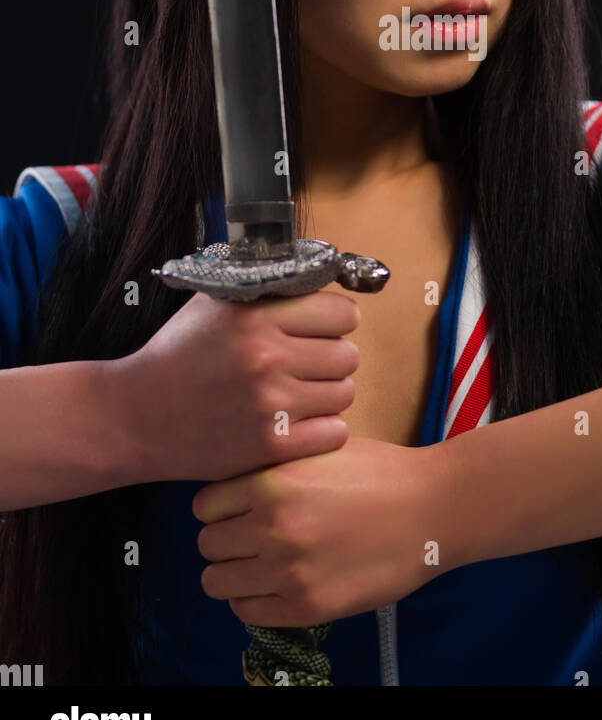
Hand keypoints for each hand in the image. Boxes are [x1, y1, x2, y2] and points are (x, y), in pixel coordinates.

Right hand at [106, 289, 359, 482]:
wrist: (135, 417)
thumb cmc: (177, 354)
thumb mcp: (213, 303)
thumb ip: (265, 287)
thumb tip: (318, 273)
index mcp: (256, 316)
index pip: (342, 312)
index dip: (332, 319)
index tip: (317, 328)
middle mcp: (267, 357)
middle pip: (348, 354)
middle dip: (331, 357)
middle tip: (306, 364)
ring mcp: (271, 405)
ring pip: (344, 393)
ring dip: (326, 393)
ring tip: (297, 393)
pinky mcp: (271, 446)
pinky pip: (335, 432)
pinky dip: (321, 429)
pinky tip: (295, 422)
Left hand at [191, 436, 457, 625]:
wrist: (430, 508)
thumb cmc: (378, 472)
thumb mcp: (318, 449)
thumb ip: (271, 464)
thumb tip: (229, 482)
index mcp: (270, 482)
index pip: (204, 505)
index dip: (220, 505)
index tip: (237, 508)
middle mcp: (271, 528)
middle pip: (206, 544)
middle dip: (224, 538)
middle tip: (249, 535)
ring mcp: (287, 572)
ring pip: (217, 582)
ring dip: (234, 571)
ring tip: (260, 561)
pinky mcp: (307, 607)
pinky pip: (247, 611)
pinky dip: (254, 598)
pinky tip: (277, 581)